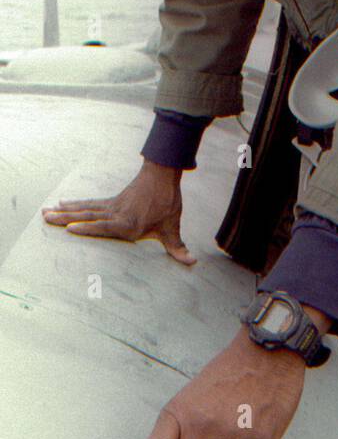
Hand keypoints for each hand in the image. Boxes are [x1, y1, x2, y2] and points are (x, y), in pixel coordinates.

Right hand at [41, 160, 195, 264]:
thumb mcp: (172, 226)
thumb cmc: (166, 202)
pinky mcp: (111, 202)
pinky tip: (63, 202)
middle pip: (88, 217)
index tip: (69, 228)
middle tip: (45, 217)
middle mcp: (116, 215)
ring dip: (65, 211)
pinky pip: (90, 204)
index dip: (87, 228)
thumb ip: (177, 247)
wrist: (162, 176)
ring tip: (45, 211)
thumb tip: (191, 262)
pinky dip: (76, 204)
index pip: (105, 227)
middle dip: (65, 218)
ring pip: (85, 209)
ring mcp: (112, 207)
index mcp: (129, 224)